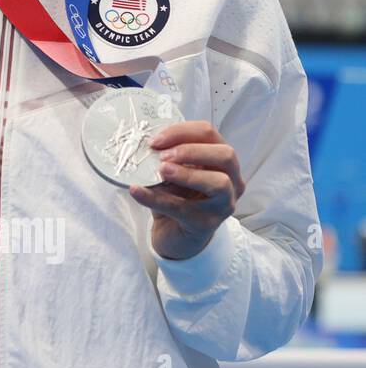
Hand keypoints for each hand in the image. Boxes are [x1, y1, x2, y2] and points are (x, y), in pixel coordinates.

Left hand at [129, 121, 245, 260]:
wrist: (176, 236)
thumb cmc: (178, 197)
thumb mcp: (175, 172)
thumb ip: (169, 158)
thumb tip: (148, 145)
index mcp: (222, 162)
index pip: (210, 134)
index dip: (182, 132)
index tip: (155, 139)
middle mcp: (231, 181)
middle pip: (225, 155)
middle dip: (191, 151)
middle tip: (163, 155)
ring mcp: (223, 205)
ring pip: (218, 183)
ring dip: (187, 173)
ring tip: (161, 170)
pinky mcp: (205, 224)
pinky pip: (181, 209)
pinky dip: (155, 198)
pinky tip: (136, 190)